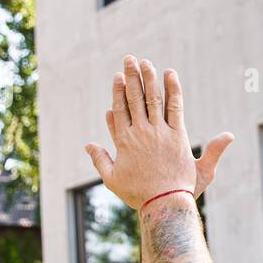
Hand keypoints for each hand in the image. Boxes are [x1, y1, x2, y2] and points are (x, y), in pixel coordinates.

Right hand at [85, 55, 233, 208]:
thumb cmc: (139, 195)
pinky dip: (173, 90)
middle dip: (132, 77)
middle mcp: (140, 132)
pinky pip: (174, 107)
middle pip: (134, 99)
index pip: (120, 110)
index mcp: (123, 141)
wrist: (163, 203)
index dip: (119, 92)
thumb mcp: (112, 179)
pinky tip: (170, 75)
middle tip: (129, 59)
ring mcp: (158, 132)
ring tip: (146, 62)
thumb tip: (87, 145)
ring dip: (149, 78)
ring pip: (153, 99)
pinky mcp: (176, 136)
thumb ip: (100, 160)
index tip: (117, 76)